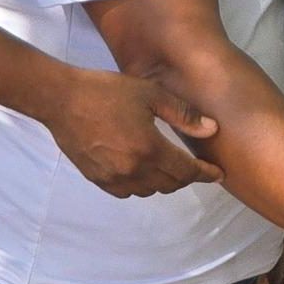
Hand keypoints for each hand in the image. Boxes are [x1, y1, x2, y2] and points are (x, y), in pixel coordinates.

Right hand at [45, 68, 222, 196]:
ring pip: (148, 190)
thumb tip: (212, 129)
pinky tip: (144, 169)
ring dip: (164, 182)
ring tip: (172, 165)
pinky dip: (142, 185)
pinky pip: (126, 192)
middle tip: (196, 166)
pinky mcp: (96, 179)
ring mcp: (112, 178)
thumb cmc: (110, 91)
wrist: (64, 100)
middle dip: (186, 177)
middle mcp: (131, 170)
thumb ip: (183, 115)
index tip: (219, 174)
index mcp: (149, 149)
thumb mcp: (152, 94)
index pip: (185, 171)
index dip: (205, 173)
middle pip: (169, 184)